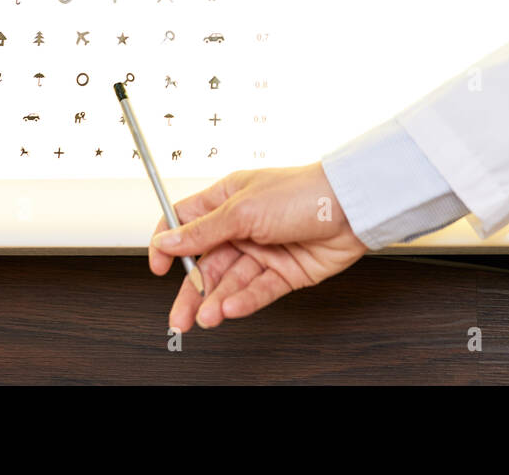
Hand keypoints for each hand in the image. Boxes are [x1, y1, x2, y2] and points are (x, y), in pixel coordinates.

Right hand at [148, 163, 367, 330]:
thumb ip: (202, 231)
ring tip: (207, 316)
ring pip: (230, 282)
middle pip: (205, 263)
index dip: (168, 245)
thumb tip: (167, 241)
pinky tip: (231, 309)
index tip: (157, 266)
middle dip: (190, 291)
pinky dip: (243, 301)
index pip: (185, 223)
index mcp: (227, 199)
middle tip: (178, 317)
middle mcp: (243, 226)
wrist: (351, 208)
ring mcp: (263, 250)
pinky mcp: (284, 272)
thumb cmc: (303, 191)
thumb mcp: (242, 208)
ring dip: (216, 301)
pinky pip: (257, 291)